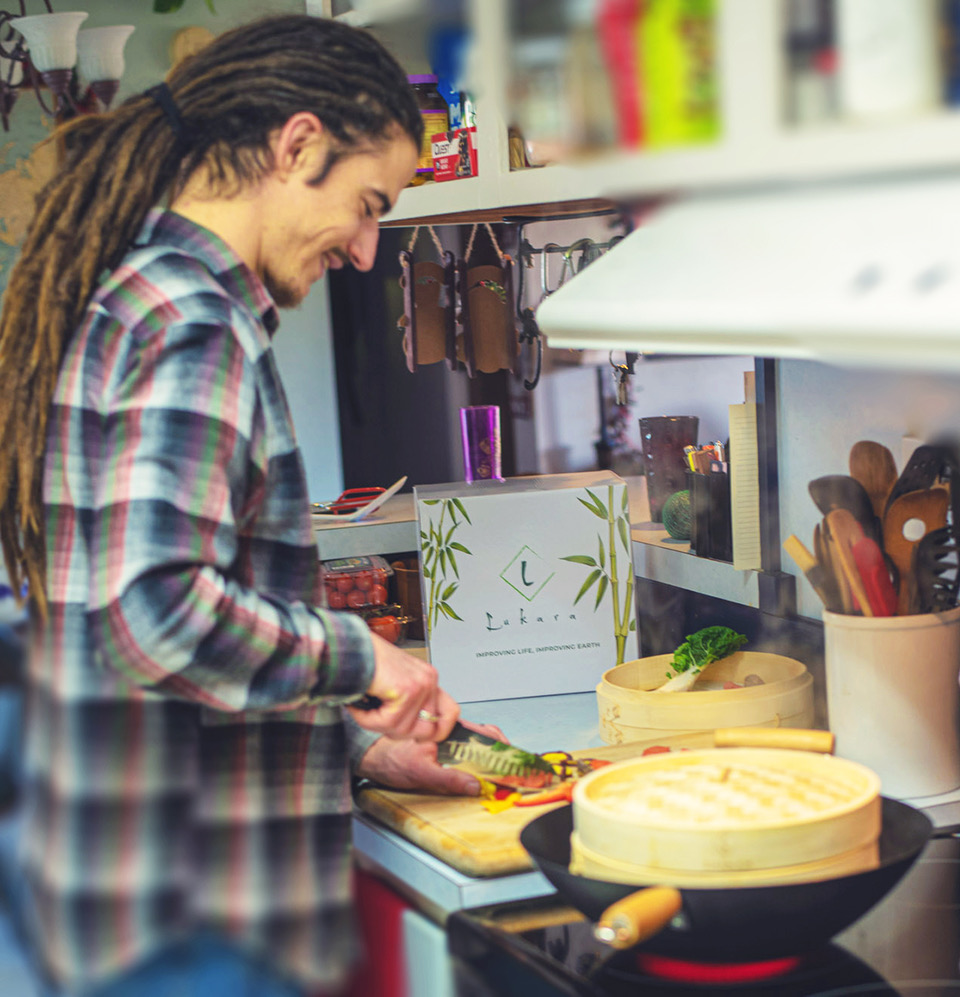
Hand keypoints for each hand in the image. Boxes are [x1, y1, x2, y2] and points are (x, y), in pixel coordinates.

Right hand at [346, 631, 459, 740]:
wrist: (347, 646)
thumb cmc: (364, 663)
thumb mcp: (393, 686)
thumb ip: (409, 706)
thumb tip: (421, 734)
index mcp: (428, 678)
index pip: (451, 714)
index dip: (437, 730)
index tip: (417, 735)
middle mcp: (429, 680)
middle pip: (427, 732)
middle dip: (398, 731)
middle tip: (377, 716)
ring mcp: (420, 684)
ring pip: (403, 730)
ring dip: (377, 723)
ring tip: (364, 705)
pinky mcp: (406, 690)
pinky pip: (388, 723)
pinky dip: (367, 718)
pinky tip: (360, 703)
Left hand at [356, 720, 509, 796]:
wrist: (374, 756)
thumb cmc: (392, 758)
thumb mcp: (421, 773)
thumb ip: (448, 779)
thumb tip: (474, 785)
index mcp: (450, 730)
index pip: (486, 733)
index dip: (504, 747)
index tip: (514, 761)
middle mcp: (452, 731)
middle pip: (487, 738)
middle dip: (502, 754)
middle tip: (511, 772)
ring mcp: (450, 738)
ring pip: (479, 744)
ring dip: (491, 758)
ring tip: (500, 774)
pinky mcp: (446, 748)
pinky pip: (469, 752)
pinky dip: (480, 762)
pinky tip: (481, 774)